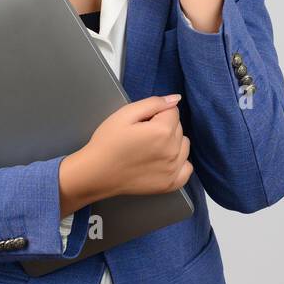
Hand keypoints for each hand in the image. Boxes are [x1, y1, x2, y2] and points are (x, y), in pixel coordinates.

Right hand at [60, 95, 192, 208]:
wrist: (96, 173)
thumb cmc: (108, 142)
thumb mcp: (125, 114)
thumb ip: (153, 103)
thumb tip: (175, 99)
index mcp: (162, 131)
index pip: (173, 111)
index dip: (156, 113)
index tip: (141, 122)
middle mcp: (172, 151)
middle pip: (179, 128)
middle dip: (164, 126)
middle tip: (142, 135)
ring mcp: (173, 170)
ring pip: (184, 146)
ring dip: (172, 143)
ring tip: (151, 148)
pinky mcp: (170, 184)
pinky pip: (187, 169)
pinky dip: (179, 163)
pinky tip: (164, 161)